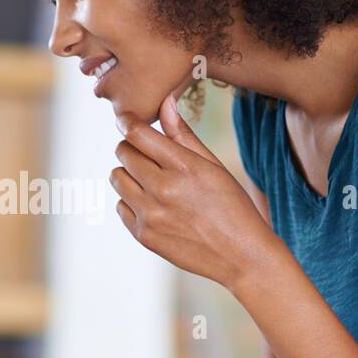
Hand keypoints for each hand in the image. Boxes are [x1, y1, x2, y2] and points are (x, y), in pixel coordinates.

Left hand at [111, 93, 275, 287]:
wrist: (241, 255)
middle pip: (123, 153)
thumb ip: (183, 134)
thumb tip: (164, 102)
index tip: (125, 120)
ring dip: (129, 174)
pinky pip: (120, 206)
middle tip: (149, 155)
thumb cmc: (232, 205)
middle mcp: (163, 190)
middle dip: (132, 148)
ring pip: (117, 177)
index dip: (127, 122)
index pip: (137, 133)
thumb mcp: (213, 166)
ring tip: (151, 181)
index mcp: (183, 167)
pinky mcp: (144, 235)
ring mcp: (150, 215)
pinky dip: (131, 201)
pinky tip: (154, 204)